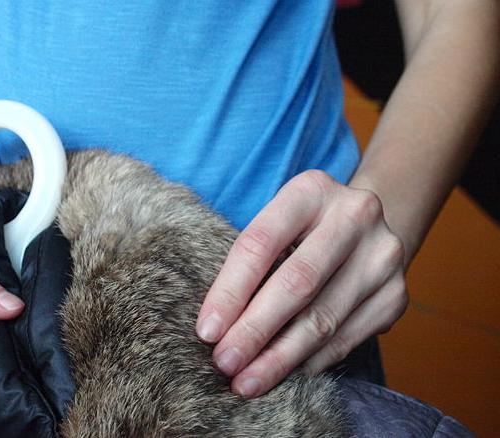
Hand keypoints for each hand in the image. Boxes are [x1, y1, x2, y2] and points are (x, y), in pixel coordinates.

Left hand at [196, 170, 407, 397]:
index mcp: (311, 190)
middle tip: (225, 362)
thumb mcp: (278, 224)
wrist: (367, 227)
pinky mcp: (395, 295)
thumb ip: (250, 263)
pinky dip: (310, 361)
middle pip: (296, 282)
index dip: (231, 291)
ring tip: (248, 381)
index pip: (261, 243)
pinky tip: (284, 375)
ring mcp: (382, 256)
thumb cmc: (303, 230)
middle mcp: (355, 216)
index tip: (207, 331)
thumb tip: (216, 327)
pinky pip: (346, 338)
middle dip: (255, 330)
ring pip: (323, 319)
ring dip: (280, 358)